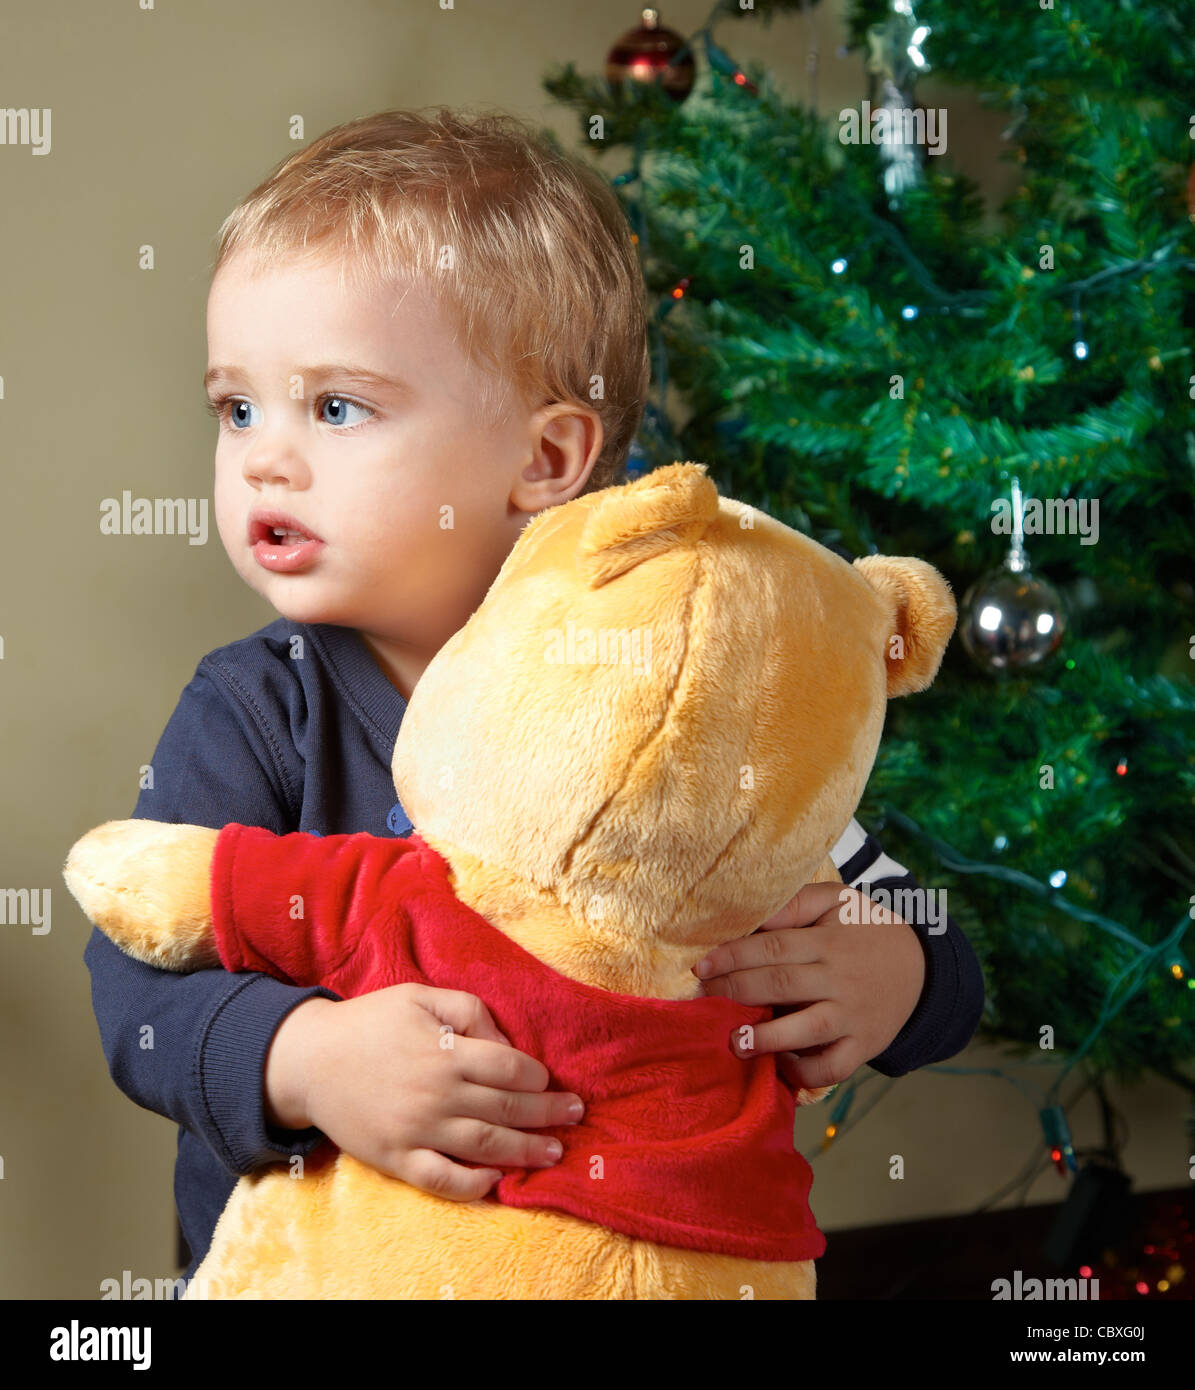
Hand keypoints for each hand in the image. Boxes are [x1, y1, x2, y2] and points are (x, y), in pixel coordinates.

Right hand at [263, 984, 584, 1200]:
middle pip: (506, 1109)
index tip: (550, 1081)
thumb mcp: (421, 996)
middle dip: (548, 1114)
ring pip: (484, 1146)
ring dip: (526, 1150)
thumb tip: (505, 1040)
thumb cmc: (371, 1022)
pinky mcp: (396, 1159)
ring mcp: (416, 1130)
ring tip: (554, 1151)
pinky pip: (442, 1179)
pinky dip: (473, 1184)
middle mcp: (437, 1093)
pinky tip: (496, 1180)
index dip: (537, 1076)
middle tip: (575, 1116)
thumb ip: (468, 1009)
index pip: (509, 1068)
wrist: (310, 1060)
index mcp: (445, 1051)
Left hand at [691, 883, 925, 1093]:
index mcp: (828, 941)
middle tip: (703, 998)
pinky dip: (804, 1071)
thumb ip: (794, 904)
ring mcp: (852, 1016)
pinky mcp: (863, 1046)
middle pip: (781, 984)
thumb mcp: (835, 901)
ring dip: (767, 1038)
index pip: (773, 946)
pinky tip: (779, 1063)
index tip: (701, 966)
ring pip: (807, 1029)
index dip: (733, 956)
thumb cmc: (863, 930)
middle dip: (736, 992)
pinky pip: (832, 1066)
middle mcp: (840, 979)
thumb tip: (751, 919)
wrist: (920, 967)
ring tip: (735, 1042)